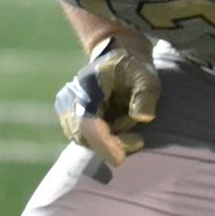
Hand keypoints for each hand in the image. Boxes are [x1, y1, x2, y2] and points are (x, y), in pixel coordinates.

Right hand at [54, 31, 160, 170]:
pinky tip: (119, 126)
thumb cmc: (133, 67)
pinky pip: (85, 137)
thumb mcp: (147, 76)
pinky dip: (103, 137)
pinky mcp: (70, 117)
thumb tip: (143, 118)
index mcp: (87, 87)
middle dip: (111, 145)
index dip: (102, 144)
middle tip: (138, 140)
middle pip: (84, 136)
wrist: (116, 56)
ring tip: (129, 125)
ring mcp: (67, 109)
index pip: (88, 123)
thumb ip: (145, 96)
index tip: (120, 159)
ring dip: (108, 141)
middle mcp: (70, 99)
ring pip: (84, 139)